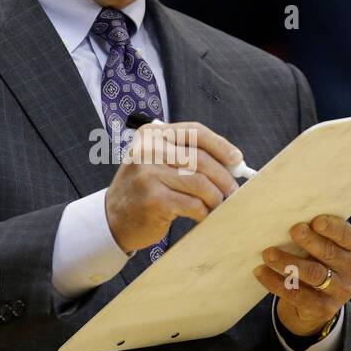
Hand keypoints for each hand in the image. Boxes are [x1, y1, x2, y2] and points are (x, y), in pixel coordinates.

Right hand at [105, 120, 239, 253]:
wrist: (113, 218)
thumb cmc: (144, 189)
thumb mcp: (157, 162)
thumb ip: (187, 156)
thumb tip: (231, 162)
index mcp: (151, 135)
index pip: (194, 132)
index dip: (220, 145)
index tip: (237, 160)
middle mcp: (148, 150)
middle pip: (201, 159)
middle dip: (223, 177)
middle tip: (232, 191)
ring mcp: (149, 175)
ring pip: (200, 183)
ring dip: (216, 198)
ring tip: (218, 205)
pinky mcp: (155, 200)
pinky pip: (193, 205)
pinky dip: (204, 212)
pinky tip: (202, 215)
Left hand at [253, 214, 350, 339]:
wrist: (316, 304)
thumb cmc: (317, 262)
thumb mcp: (322, 247)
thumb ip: (315, 233)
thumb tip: (287, 217)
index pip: (346, 236)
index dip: (332, 228)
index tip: (315, 221)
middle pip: (330, 254)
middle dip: (310, 241)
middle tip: (292, 230)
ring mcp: (340, 291)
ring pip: (314, 275)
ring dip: (289, 262)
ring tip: (268, 253)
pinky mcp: (324, 309)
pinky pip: (298, 295)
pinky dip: (276, 283)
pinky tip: (261, 272)